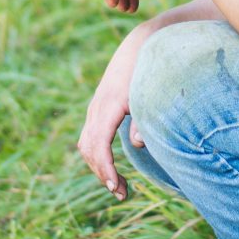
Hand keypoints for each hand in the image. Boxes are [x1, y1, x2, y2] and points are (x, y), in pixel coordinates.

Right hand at [77, 26, 152, 198]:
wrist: (141, 45)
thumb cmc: (150, 71)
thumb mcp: (151, 94)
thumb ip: (145, 119)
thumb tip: (138, 143)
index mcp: (109, 105)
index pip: (98, 144)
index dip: (105, 168)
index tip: (116, 187)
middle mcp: (97, 108)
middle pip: (89, 149)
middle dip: (103, 174)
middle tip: (123, 194)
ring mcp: (95, 109)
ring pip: (86, 145)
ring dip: (99, 168)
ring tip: (120, 187)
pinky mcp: (98, 111)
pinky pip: (90, 138)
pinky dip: (98, 157)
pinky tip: (113, 169)